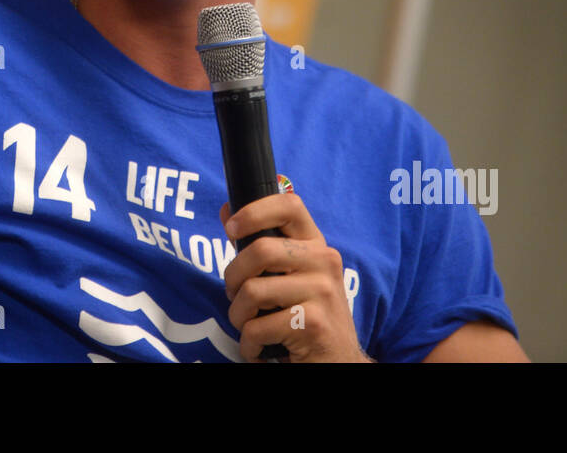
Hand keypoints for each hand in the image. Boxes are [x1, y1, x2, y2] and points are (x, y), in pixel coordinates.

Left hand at [220, 191, 371, 362]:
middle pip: (259, 249)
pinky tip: (260, 348)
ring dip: (238, 316)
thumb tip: (227, 210)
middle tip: (236, 297)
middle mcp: (324, 262)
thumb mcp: (291, 276)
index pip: (289, 204)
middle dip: (233, 277)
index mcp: (317, 245)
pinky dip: (249, 343)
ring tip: (249, 326)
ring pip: (252, 291)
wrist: (338, 362)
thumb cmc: (306, 316)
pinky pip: (257, 327)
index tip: (231, 228)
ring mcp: (322, 292)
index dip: (254, 211)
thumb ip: (262, 245)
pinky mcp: (313, 324)